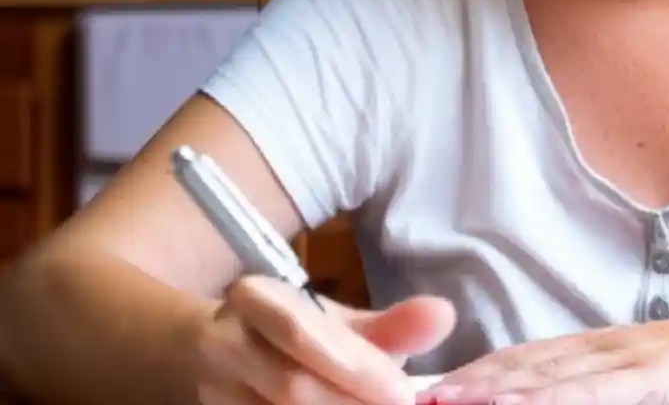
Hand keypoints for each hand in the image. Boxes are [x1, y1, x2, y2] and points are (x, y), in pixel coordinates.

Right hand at [187, 275, 455, 404]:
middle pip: (291, 388)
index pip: (304, 334)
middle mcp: (224, 344)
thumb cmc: (284, 336)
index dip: (357, 368)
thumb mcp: (333, 322)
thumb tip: (443, 315)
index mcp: (256, 299)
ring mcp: (210, 393)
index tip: (406, 395)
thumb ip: (389, 325)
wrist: (199, 356)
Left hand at [424, 299, 668, 404]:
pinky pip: (596, 392)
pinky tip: (517, 404)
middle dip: (461, 385)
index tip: (422, 392)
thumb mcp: (652, 377)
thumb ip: (607, 385)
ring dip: (491, 391)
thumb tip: (566, 398)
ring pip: (547, 378)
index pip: (520, 360)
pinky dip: (553, 400)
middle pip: (519, 365)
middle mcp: (601, 347)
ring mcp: (628, 360)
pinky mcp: (657, 378)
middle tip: (405, 399)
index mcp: (598, 348)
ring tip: (441, 404)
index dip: (469, 375)